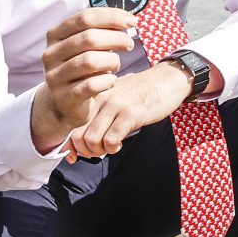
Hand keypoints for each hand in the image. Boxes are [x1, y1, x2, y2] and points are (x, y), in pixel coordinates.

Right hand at [30, 6, 135, 152]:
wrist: (65, 102)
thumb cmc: (83, 67)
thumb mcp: (87, 46)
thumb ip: (103, 30)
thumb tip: (129, 19)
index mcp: (55, 34)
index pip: (85, 17)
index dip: (112, 17)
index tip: (132, 21)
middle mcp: (51, 53)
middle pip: (89, 38)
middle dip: (116, 38)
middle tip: (129, 44)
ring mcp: (54, 76)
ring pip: (90, 61)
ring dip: (112, 61)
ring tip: (117, 64)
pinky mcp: (64, 97)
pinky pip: (91, 85)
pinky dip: (107, 81)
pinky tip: (111, 80)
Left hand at [65, 62, 191, 160]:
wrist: (167, 79)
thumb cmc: (141, 93)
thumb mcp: (115, 99)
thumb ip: (99, 115)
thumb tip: (83, 144)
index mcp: (94, 96)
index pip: (71, 126)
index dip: (69, 147)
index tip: (74, 157)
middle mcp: (100, 99)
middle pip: (78, 136)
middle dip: (86, 152)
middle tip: (99, 152)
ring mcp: (115, 105)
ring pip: (92, 139)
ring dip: (100, 151)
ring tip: (111, 147)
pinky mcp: (130, 113)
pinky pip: (111, 139)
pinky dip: (113, 148)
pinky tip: (120, 144)